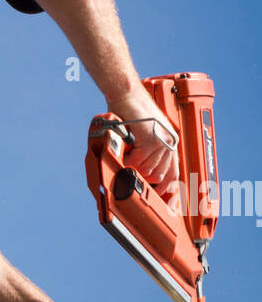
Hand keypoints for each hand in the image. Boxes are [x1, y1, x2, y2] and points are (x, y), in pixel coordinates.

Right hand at [106, 86, 179, 209]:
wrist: (127, 95)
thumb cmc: (131, 111)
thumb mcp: (145, 133)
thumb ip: (149, 151)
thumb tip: (142, 171)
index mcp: (170, 143)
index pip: (174, 173)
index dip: (171, 192)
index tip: (169, 206)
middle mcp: (170, 143)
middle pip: (160, 176)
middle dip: (143, 177)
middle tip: (131, 171)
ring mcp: (162, 142)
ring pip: (148, 171)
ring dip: (134, 166)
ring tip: (127, 154)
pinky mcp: (152, 139)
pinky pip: (139, 161)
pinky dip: (129, 159)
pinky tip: (127, 149)